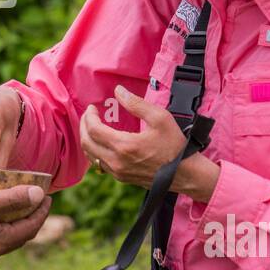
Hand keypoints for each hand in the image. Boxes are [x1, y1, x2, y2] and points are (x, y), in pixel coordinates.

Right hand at [0, 184, 51, 265]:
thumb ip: (12, 199)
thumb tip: (38, 196)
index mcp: (0, 242)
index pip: (31, 226)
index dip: (41, 209)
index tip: (46, 195)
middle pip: (19, 233)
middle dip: (28, 215)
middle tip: (34, 198)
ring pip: (4, 236)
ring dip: (12, 220)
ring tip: (15, 203)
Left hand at [80, 84, 218, 200]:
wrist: (185, 174)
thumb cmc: (175, 146)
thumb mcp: (160, 118)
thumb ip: (137, 103)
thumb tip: (119, 91)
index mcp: (124, 146)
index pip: (93, 130)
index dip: (89, 116)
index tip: (92, 108)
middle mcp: (117, 162)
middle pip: (86, 143)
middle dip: (83, 126)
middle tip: (88, 115)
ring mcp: (118, 172)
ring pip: (91, 156)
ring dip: (87, 139)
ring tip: (92, 127)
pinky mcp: (122, 178)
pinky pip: (100, 164)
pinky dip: (95, 151)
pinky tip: (102, 142)